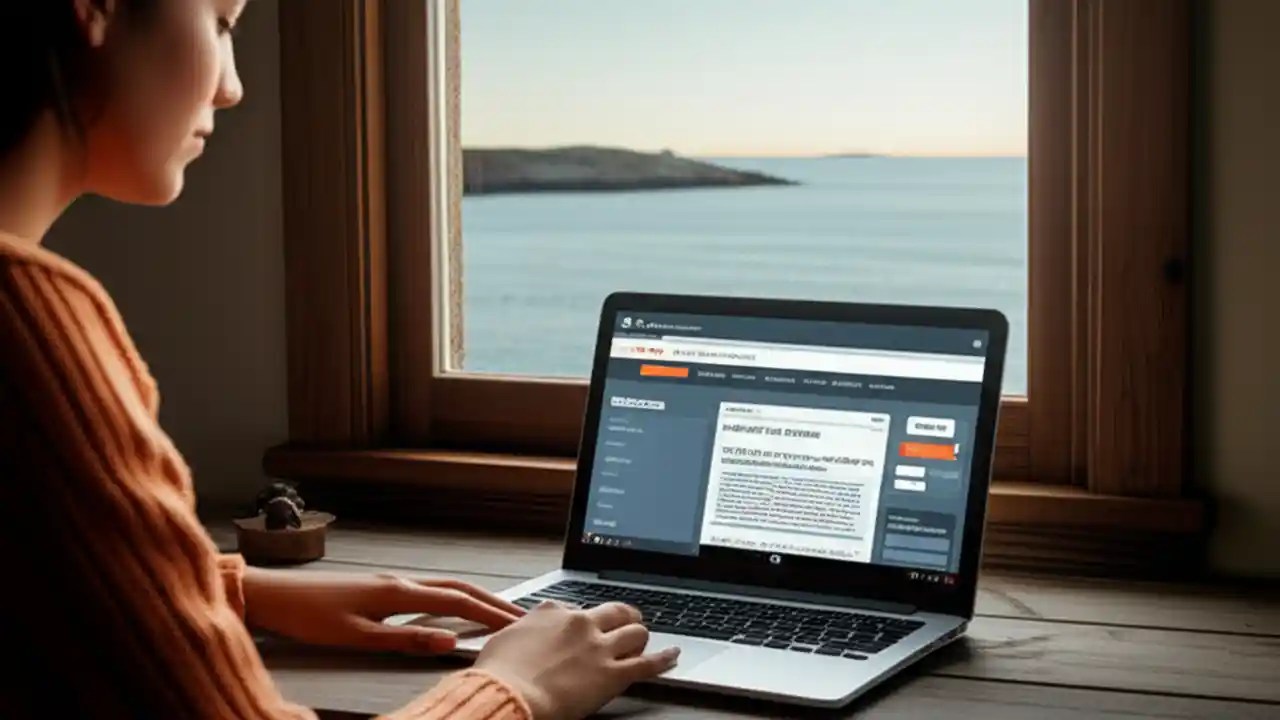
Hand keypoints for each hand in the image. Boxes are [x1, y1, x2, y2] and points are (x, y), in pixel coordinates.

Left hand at [241, 568, 523, 653]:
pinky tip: (451, 610)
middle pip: (458, 588)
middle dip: (491, 602)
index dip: (490, 614)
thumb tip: (450, 643)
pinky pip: (428, 590)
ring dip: (473, 597)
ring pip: (444, 586)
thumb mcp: (358, 637)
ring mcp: (390, 582)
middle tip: (519, 617)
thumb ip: (406, 640)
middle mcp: (400, 582)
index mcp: (399, 594)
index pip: (458, 603)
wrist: (274, 595)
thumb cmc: (310, 617)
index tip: (517, 626)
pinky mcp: (378, 588)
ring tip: (495, 611)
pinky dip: (452, 598)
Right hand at [474, 601, 680, 719]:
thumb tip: (524, 636)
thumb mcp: (503, 640)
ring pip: (635, 632)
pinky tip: (672, 655)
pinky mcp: (613, 673)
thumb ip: (523, 632)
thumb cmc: (499, 673)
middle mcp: (580, 623)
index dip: (581, 621)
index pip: (576, 609)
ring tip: (642, 641)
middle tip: (626, 623)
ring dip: (640, 637)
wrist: (509, 692)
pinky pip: (647, 664)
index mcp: (552, 612)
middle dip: (623, 617)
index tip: (581, 629)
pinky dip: (664, 659)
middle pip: (615, 612)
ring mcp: (599, 647)